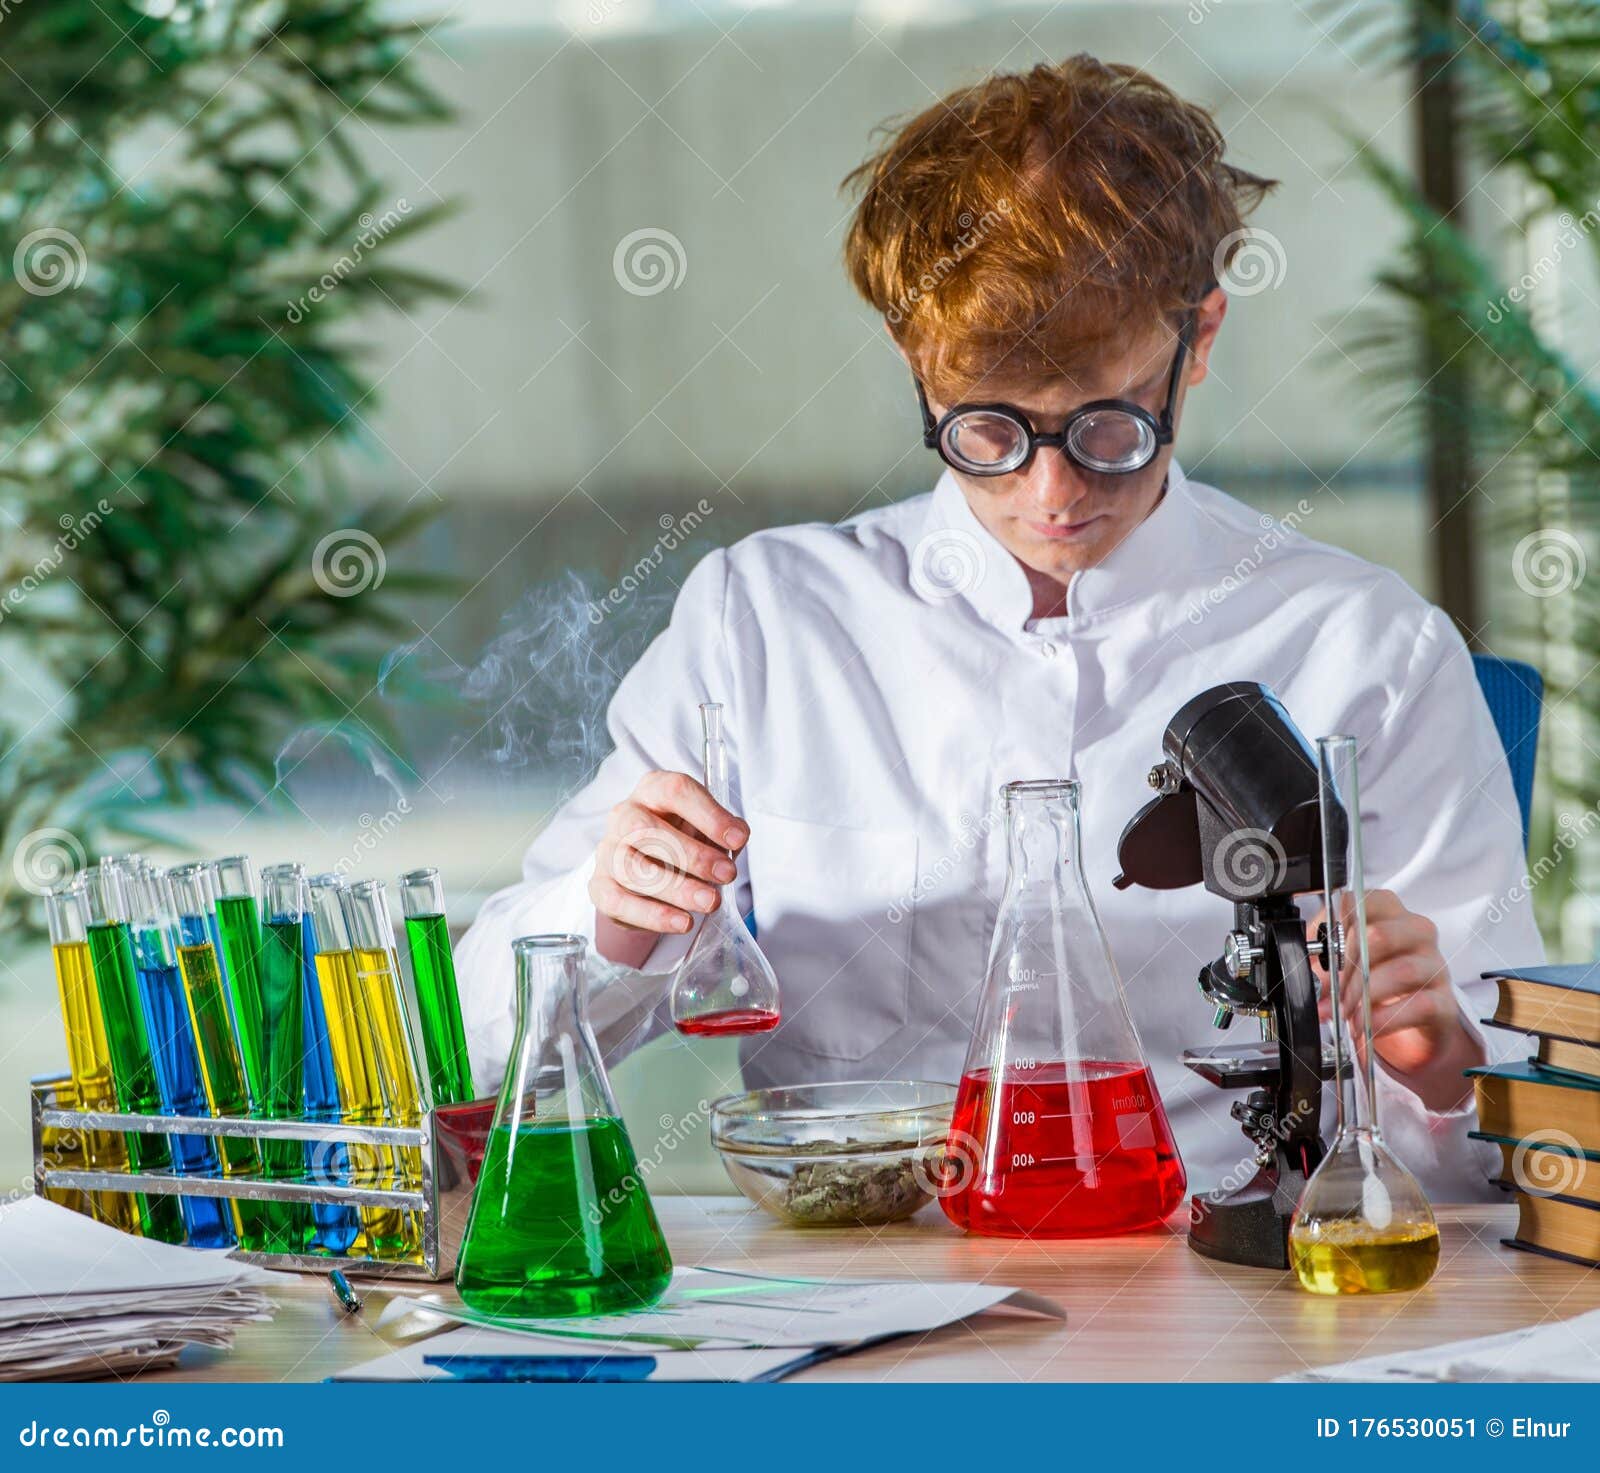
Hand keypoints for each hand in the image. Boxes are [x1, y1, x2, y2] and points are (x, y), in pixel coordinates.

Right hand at [591, 769, 747, 964]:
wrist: (647, 875)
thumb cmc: (680, 841)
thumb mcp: (705, 828)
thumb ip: (722, 831)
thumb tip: (736, 839)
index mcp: (653, 790)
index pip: (674, 792)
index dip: (708, 815)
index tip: (737, 839)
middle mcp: (624, 815)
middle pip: (646, 830)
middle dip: (692, 854)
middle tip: (726, 874)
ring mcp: (608, 851)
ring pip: (632, 868)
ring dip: (676, 888)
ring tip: (709, 902)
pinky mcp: (600, 886)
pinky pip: (620, 902)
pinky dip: (655, 915)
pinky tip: (683, 922)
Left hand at [1305, 888, 1482, 1108]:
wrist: (1411, 1024)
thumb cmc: (1375, 981)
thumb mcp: (1347, 963)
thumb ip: (1323, 961)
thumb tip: (1303, 977)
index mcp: (1390, 915)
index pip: (1368, 900)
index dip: (1341, 923)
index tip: (1326, 947)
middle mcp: (1417, 934)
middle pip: (1381, 935)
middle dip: (1347, 968)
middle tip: (1332, 991)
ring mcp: (1435, 966)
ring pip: (1401, 971)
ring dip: (1363, 995)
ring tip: (1345, 1013)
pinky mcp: (1445, 1001)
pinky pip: (1420, 1005)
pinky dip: (1387, 1018)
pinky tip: (1369, 1026)